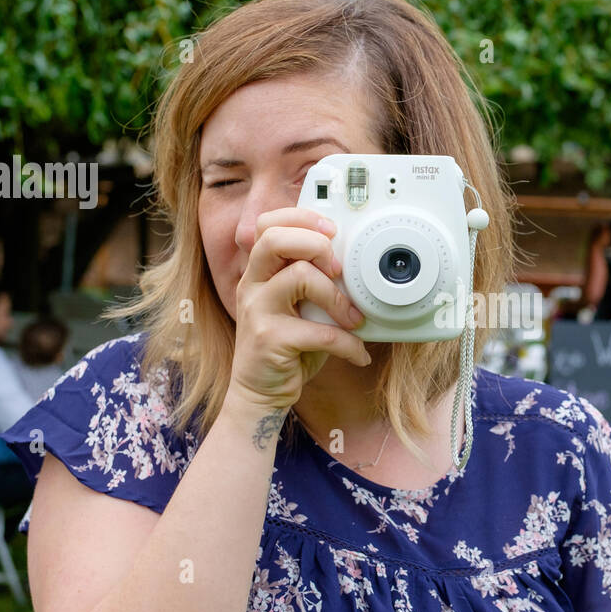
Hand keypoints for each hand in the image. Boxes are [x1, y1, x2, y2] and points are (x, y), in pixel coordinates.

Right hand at [224, 208, 371, 420]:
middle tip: (337, 269)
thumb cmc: (287, 347)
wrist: (260, 393)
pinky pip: (319, 331)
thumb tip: (356, 266)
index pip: (268, 225)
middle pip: (275, 240)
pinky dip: (347, 343)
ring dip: (337, 296)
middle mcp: (252, 285)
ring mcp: (257, 311)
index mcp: (260, 272)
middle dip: (315, 245)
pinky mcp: (269, 340)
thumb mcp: (299, 308)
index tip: (331, 231)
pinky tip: (358, 353)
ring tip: (354, 318)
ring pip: (299, 276)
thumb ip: (315, 283)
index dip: (301, 218)